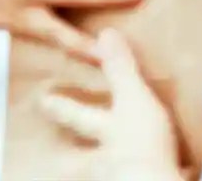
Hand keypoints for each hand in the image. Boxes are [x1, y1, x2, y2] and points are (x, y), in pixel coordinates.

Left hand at [39, 29, 186, 180]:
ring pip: (105, 174)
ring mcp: (120, 179)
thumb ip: (121, 69)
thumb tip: (106, 35)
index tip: (44, 101)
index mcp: (103, 131)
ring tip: (113, 167)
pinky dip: (145, 177)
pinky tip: (157, 175)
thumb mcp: (133, 99)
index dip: (62, 106)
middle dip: (74, 154)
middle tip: (63, 154)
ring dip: (110, 170)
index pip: (77, 115)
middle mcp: (104, 161)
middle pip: (80, 159)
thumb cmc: (141, 147)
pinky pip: (138, 180)